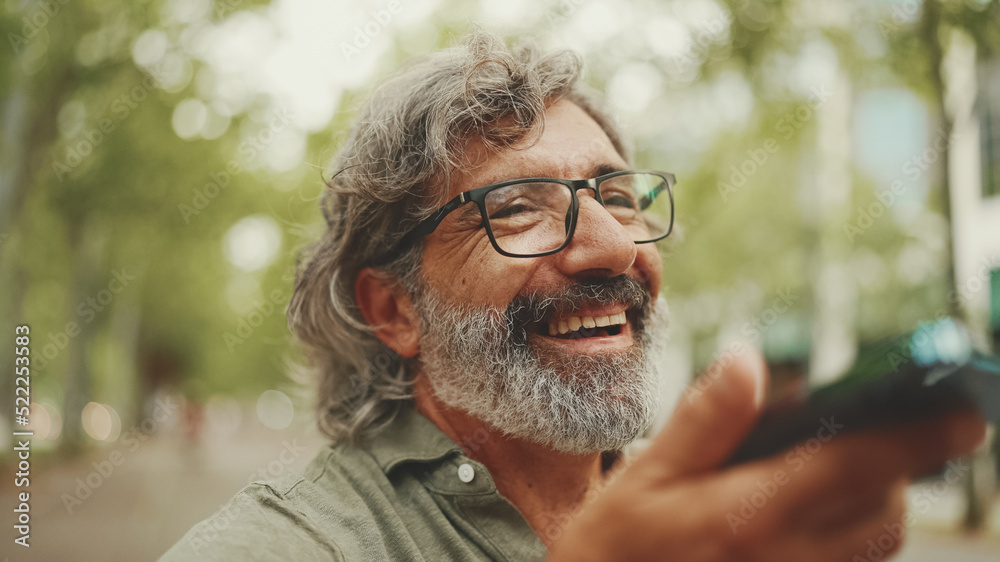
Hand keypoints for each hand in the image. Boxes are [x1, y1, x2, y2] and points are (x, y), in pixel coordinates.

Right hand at [548, 346, 986, 561]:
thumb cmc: (617, 549)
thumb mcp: (646, 476)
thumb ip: (704, 419)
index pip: (855, 467)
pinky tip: (817, 513)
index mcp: (749, 514)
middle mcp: (786, 558)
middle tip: (878, 430)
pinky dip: (856, 536)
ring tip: (848, 467)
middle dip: (898, 467)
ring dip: (880, 502)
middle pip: (883, 511)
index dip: (918, 438)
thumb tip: (747, 360)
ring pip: (876, 546)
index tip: (963, 415)